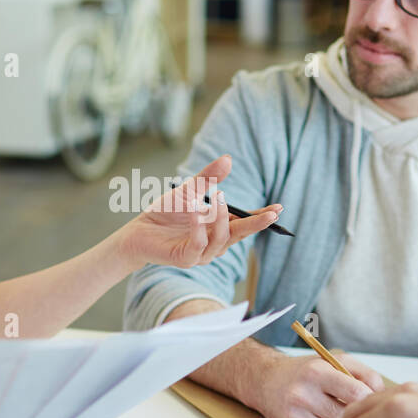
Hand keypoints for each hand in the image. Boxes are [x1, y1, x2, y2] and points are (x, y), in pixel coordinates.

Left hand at [117, 155, 281, 268]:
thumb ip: (208, 177)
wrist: (138, 230)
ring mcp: (201, 253)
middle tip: (271, 214)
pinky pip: (196, 245)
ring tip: (221, 198)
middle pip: (239, 235)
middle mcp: (214, 243)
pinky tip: (197, 213)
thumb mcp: (189, 190)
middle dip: (256, 224)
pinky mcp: (185, 259)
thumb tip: (228, 159)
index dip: (261, 217)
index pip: (245, 224)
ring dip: (223, 220)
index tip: (278, 208)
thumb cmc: (166, 213)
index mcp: (219, 228)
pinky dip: (198, 228)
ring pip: (220, 240)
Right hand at [249, 351, 385, 417]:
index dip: (373, 402)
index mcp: (317, 372)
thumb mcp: (335, 361)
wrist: (266, 381)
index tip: (379, 406)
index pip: (356, 393)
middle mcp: (303, 394)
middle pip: (348, 417)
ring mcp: (296, 416)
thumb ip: (364, 373)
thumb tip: (385, 396)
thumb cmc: (306, 371)